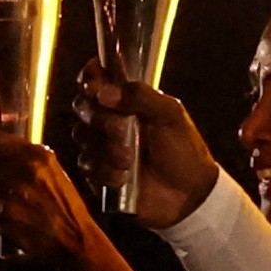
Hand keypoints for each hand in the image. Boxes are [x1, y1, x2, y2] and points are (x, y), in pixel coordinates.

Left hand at [0, 132, 94, 262]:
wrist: (76, 238)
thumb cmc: (67, 209)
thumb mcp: (55, 173)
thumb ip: (30, 160)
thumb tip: (3, 155)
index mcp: (38, 156)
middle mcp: (25, 169)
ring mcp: (13, 191)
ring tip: (4, 209)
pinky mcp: (5, 213)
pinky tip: (7, 222)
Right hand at [83, 65, 224, 226]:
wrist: (188, 194)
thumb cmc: (183, 149)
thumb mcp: (170, 115)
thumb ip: (142, 96)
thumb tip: (105, 92)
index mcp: (127, 99)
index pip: (94, 77)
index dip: (90, 79)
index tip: (95, 88)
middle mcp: (109, 118)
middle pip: (82, 105)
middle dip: (100, 118)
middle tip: (122, 130)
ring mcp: (101, 145)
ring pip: (81, 135)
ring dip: (105, 148)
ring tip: (130, 160)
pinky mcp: (97, 172)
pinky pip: (85, 164)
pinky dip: (105, 171)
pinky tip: (125, 177)